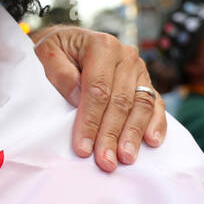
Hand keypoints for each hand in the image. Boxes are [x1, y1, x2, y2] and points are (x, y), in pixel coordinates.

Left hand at [33, 26, 165, 171]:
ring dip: (134, 134)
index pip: (97, 89)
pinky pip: (155, 104)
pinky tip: (152, 142)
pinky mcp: (145, 83)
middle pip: (121, 101)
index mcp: (101, 46)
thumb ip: (60, 74)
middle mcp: (125, 57)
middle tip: (105, 161)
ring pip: (141, 105)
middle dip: (111, 134)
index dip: (90, 121)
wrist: (68, 42)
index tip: (83, 148)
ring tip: (126, 158)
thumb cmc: (55, 51)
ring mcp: (138, 70)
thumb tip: (77, 98)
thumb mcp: (47, 54)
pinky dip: (156, 123)